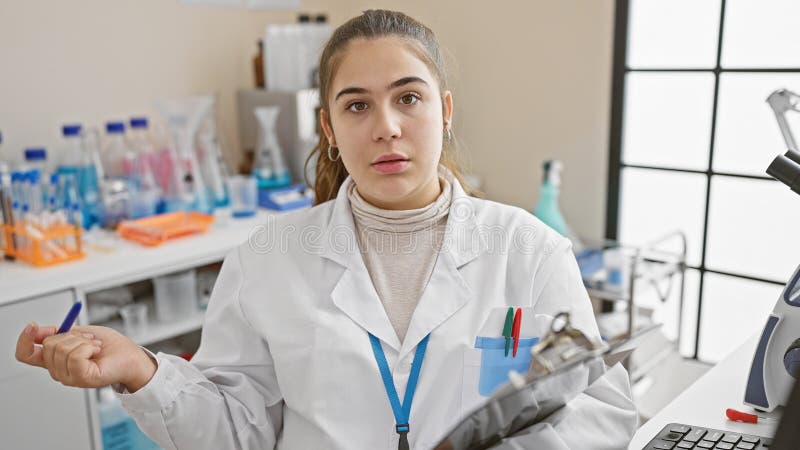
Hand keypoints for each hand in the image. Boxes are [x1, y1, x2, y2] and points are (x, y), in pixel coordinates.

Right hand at [15, 323, 156, 391]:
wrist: (131, 356)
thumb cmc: (109, 346)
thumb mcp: (80, 333)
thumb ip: (58, 332)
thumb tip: (36, 330)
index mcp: (55, 360)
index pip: (26, 354)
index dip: (24, 340)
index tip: (33, 326)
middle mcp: (58, 371)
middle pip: (49, 344)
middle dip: (72, 334)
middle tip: (89, 339)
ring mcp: (69, 377)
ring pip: (62, 348)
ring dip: (83, 340)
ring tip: (95, 347)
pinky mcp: (82, 379)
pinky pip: (76, 356)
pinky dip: (88, 347)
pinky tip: (96, 352)